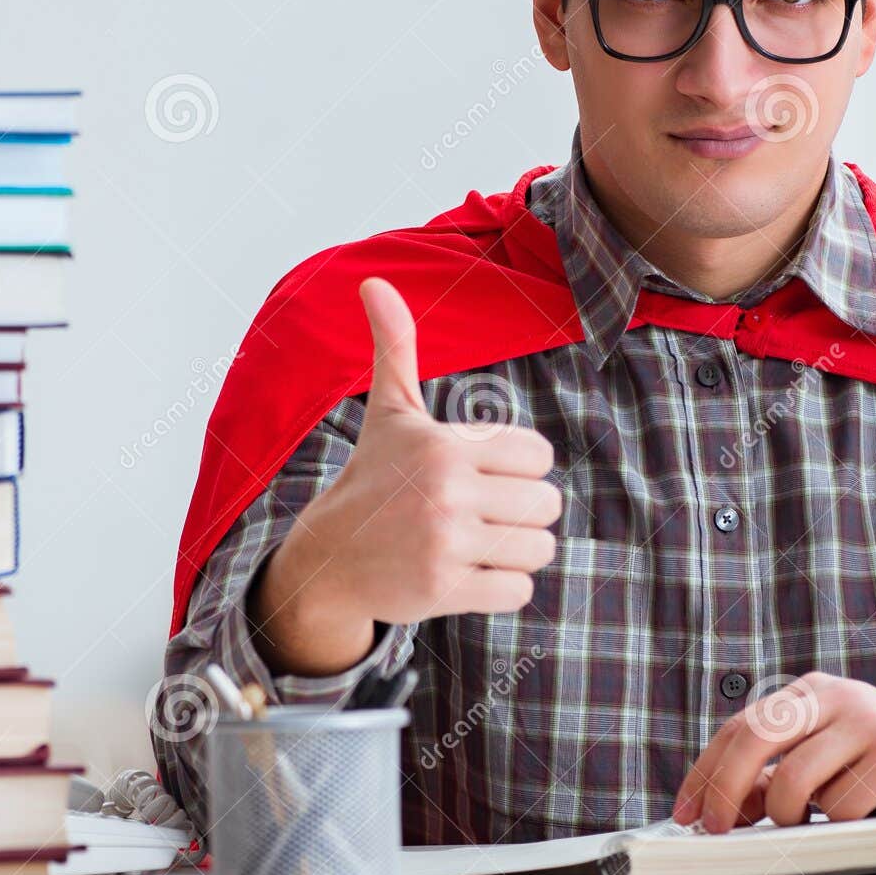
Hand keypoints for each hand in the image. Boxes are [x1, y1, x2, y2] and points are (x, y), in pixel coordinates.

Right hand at [250, 277, 561, 674]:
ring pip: (540, 549)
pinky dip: (502, 588)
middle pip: (547, 505)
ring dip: (517, 552)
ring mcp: (445, 545)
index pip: (538, 456)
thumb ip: (395, 347)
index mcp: (445, 446)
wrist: (328, 559)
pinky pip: (519, 592)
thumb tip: (373, 282)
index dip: (520, 468)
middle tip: (485, 514)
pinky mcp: (445, 591)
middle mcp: (447, 493)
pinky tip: (469, 574)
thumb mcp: (390, 413)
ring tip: (478, 543)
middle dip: (524, 513)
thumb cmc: (373, 478)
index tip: (485, 475)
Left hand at [670, 672, 875, 831]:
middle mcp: (834, 696)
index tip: (688, 811)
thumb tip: (728, 806)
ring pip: (794, 781)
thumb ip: (785, 770)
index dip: (706, 771)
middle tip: (715, 831)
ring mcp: (866, 721)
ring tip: (812, 825)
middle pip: (752, 740)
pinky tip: (863, 817)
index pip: (739, 727)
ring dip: (791, 819)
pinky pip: (843, 805)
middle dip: (724, 792)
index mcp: (812, 692)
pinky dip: (841, 823)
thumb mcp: (836, 753)